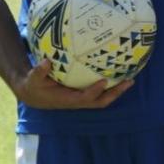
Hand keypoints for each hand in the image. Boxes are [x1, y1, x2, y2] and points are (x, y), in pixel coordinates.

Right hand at [12, 59, 132, 109]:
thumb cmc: (34, 85)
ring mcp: (82, 98)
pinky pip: (100, 91)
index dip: (94, 91)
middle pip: (101, 101)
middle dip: (115, 93)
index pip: (85, 98)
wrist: (35, 95)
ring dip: (117, 90)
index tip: (104, 81)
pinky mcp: (84, 93)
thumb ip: (38, 71)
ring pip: (103, 98)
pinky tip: (118, 71)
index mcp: (67, 99)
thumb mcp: (33, 79)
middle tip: (128, 81)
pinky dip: (110, 85)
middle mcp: (78, 100)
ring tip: (130, 78)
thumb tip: (46, 61)